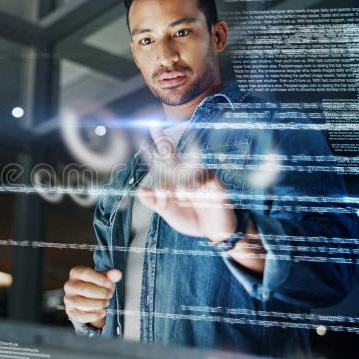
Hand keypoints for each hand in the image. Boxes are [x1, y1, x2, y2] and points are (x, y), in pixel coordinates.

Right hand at [63, 266, 121, 327]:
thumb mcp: (103, 278)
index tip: (109, 284)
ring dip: (96, 304)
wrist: (89, 296)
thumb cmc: (96, 284)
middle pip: (83, 288)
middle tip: (109, 295)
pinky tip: (102, 312)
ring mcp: (68, 298)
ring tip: (106, 303)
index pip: (86, 274)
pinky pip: (80, 315)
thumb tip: (117, 274)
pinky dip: (93, 315)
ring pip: (79, 302)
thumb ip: (111, 276)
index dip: (100, 279)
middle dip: (100, 293)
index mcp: (76, 273)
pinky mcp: (70, 311)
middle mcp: (70, 285)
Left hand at [137, 125, 265, 273]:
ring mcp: (203, 178)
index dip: (159, 143)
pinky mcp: (217, 186)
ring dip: (180, 181)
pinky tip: (191, 192)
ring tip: (178, 195)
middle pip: (174, 155)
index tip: (151, 126)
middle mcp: (189, 173)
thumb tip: (141, 190)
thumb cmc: (191, 218)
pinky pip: (207, 178)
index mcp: (176, 178)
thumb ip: (155, 203)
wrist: (213, 232)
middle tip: (152, 126)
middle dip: (163, 142)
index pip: (165, 158)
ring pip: (188, 170)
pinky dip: (197, 184)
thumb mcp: (169, 212)